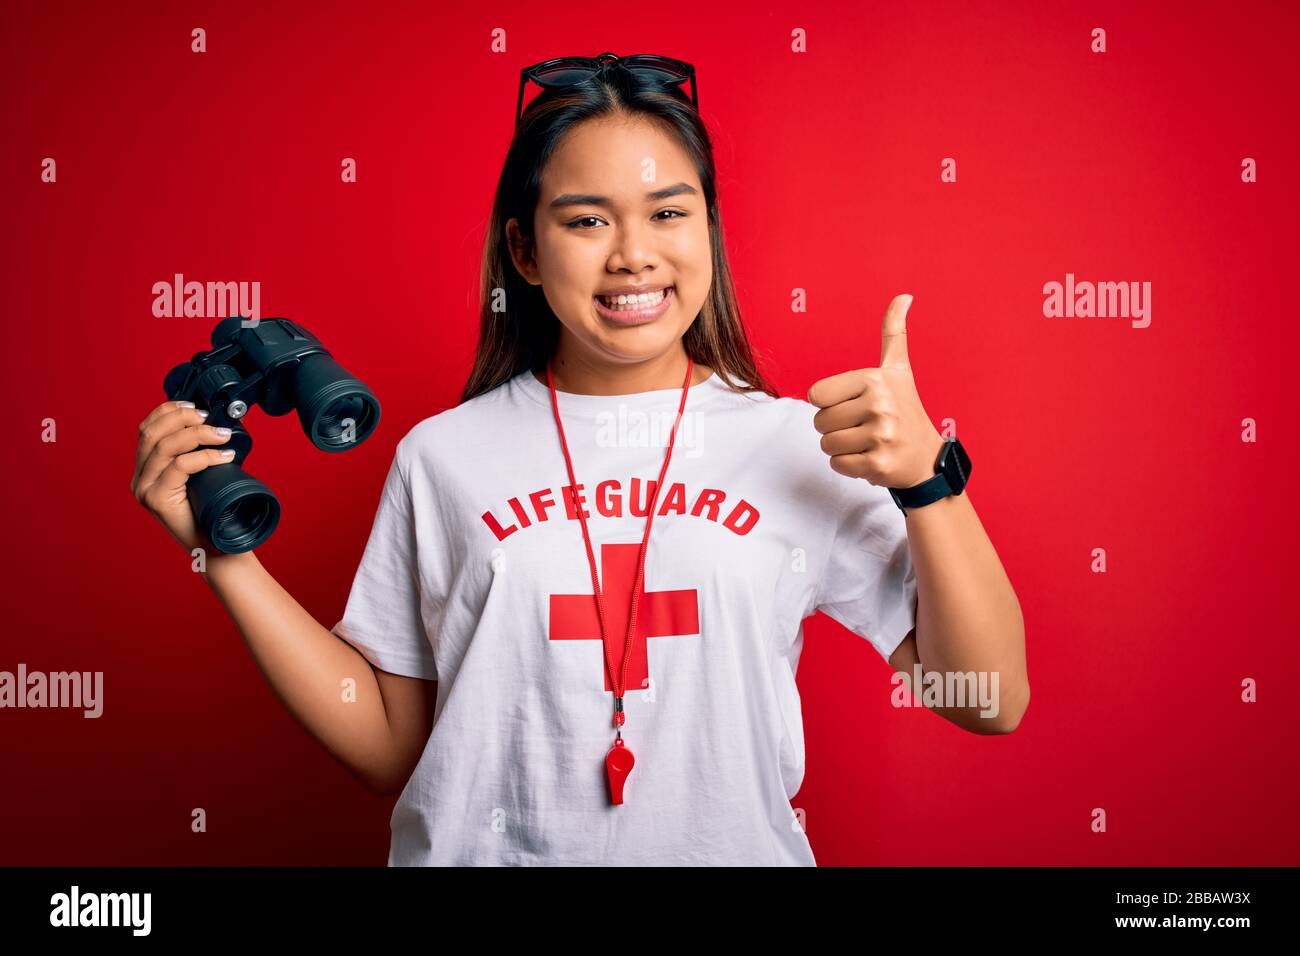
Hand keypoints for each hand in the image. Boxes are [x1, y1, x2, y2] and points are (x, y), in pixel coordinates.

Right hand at [130, 399, 234, 552]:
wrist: (217, 545)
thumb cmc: (213, 509)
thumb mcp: (203, 473)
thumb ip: (198, 450)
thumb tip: (219, 421)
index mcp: (145, 470)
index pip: (146, 430)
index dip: (167, 412)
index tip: (193, 405)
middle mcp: (140, 479)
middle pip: (152, 434)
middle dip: (183, 419)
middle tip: (211, 419)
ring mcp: (145, 490)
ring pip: (164, 447)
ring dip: (197, 434)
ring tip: (223, 435)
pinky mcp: (156, 500)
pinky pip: (179, 467)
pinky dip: (204, 456)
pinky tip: (224, 455)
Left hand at [807, 294, 945, 487]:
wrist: (927, 458)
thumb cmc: (905, 410)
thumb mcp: (899, 369)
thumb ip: (894, 332)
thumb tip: (903, 296)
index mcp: (875, 380)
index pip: (816, 395)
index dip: (830, 403)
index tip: (854, 404)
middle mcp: (879, 406)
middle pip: (819, 422)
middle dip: (835, 428)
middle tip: (862, 426)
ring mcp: (880, 436)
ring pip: (826, 445)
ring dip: (840, 448)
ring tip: (866, 442)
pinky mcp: (878, 464)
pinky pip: (837, 465)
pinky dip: (848, 466)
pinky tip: (868, 457)